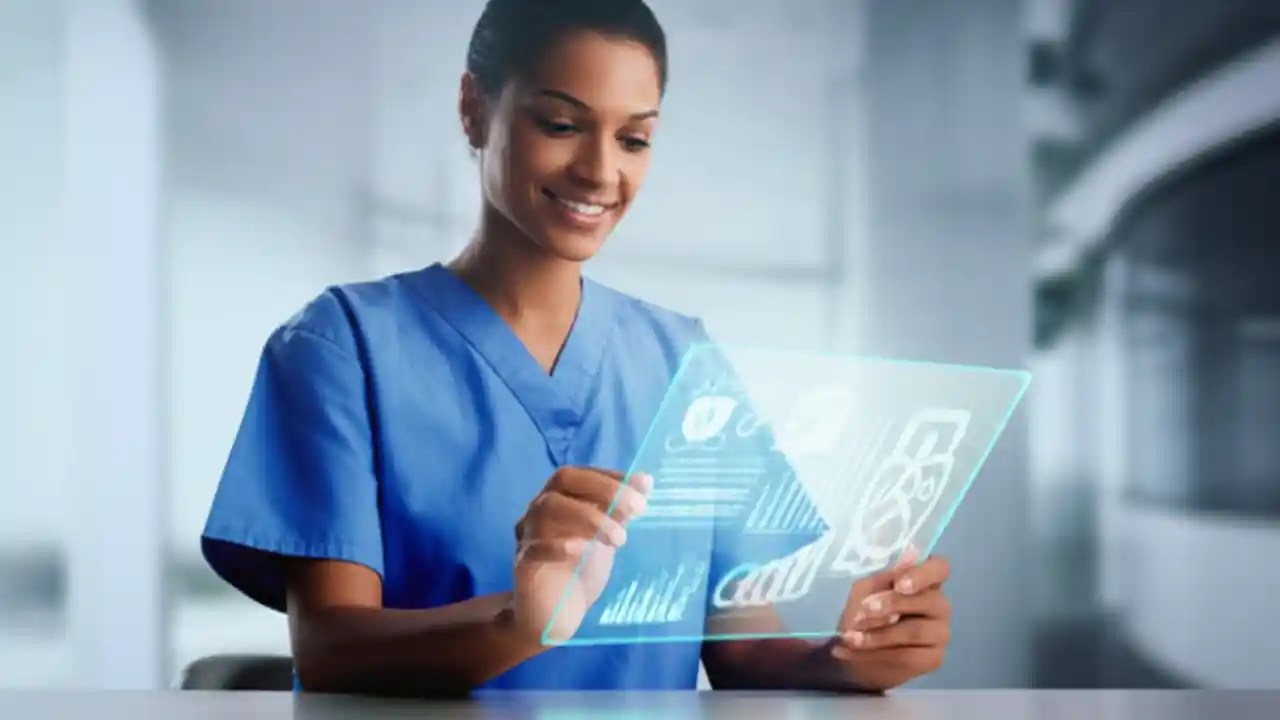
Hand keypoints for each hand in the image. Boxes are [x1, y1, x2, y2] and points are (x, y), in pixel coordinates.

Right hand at [511, 467, 650, 644]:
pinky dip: (560, 545)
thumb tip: (646, 480)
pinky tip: (583, 551)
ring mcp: (528, 536)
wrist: (553, 616)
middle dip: (603, 489)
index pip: (577, 474)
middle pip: (561, 480)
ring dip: (589, 516)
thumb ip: (620, 511)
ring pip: (548, 508)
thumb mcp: (605, 537)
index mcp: (557, 500)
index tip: (641, 487)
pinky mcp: (523, 565)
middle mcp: (538, 511)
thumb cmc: (578, 571)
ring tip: (619, 538)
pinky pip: (536, 547)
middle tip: (637, 508)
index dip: (608, 476)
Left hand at [826, 549, 951, 691]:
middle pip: (930, 600)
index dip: (923, 574)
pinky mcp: (933, 659)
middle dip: (892, 605)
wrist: (856, 658)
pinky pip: (908, 656)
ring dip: (878, 634)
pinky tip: (853, 650)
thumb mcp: (864, 593)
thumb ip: (884, 580)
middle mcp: (938, 605)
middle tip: (864, 611)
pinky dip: (877, 653)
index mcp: (924, 582)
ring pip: (915, 631)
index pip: (939, 568)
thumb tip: (911, 556)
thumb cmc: (863, 617)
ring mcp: (940, 633)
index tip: (900, 585)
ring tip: (850, 638)